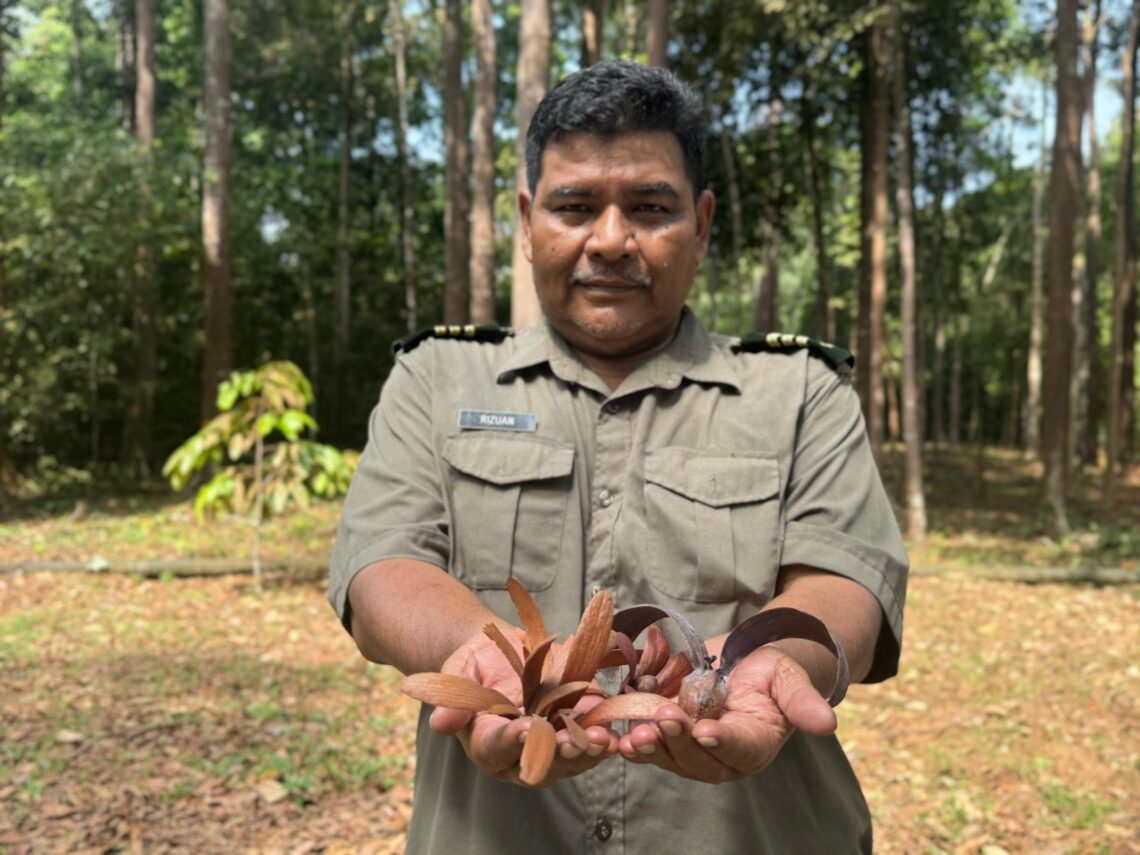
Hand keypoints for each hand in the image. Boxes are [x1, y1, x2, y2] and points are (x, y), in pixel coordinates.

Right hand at [428, 631, 619, 786]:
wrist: (496, 653)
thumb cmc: (471, 666)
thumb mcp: (456, 673)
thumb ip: (453, 699)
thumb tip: (440, 723)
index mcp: (485, 742)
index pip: (498, 747)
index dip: (512, 740)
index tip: (526, 728)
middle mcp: (519, 753)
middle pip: (540, 761)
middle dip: (559, 752)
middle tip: (576, 743)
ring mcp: (547, 745)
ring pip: (569, 757)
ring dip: (587, 750)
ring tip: (602, 739)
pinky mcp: (570, 730)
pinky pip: (588, 738)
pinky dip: (601, 734)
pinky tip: (615, 728)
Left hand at [618, 645, 836, 782]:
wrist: (746, 665)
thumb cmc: (773, 672)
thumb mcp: (791, 678)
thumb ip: (804, 701)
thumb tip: (828, 723)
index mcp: (756, 744)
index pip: (740, 748)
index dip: (723, 741)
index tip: (706, 730)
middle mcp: (724, 756)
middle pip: (700, 759)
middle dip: (679, 741)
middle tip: (664, 719)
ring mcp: (694, 751)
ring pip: (671, 757)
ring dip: (650, 747)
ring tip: (632, 735)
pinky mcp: (670, 739)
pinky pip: (650, 747)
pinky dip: (631, 743)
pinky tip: (614, 737)